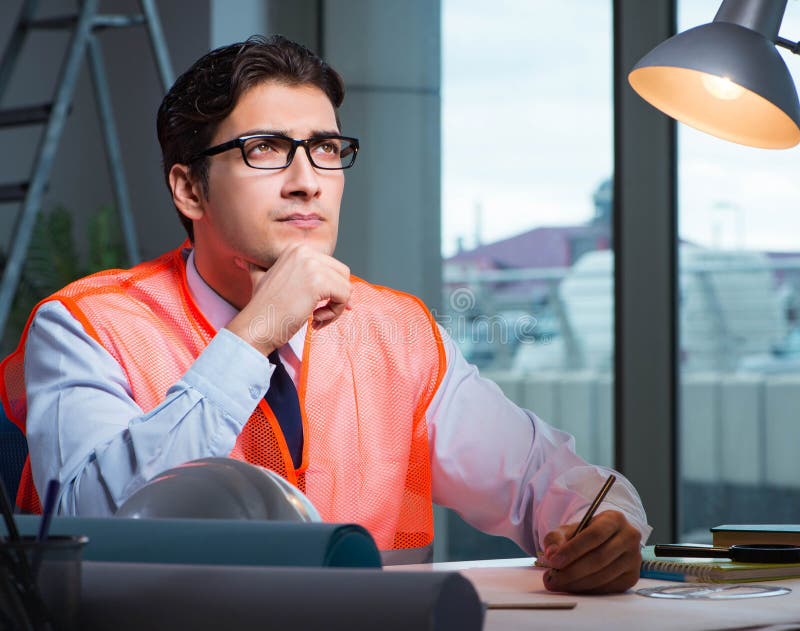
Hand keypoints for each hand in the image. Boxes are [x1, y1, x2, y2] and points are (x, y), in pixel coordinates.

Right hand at [225, 243, 351, 355]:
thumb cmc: (263, 309)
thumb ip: (271, 268)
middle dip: (337, 297)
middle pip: (342, 273)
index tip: (324, 306)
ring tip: (317, 318)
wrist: (256, 326)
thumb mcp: (261, 277)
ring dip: (336, 307)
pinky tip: (316, 319)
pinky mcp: (318, 282)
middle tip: (321, 314)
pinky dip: (335, 312)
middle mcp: (304, 252)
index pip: (330, 266)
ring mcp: (312, 265)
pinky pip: (345, 296)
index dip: (332, 288)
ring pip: (346, 285)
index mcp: (296, 249)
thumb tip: (244, 260)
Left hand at [539, 510, 641, 593]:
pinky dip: (587, 589)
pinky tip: (573, 587)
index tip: (554, 561)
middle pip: (599, 558)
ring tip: (558, 583)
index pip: (594, 536)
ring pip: (603, 575)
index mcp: (614, 519)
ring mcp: (634, 559)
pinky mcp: (632, 577)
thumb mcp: (568, 530)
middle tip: (552, 577)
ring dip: (577, 583)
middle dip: (572, 571)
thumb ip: (555, 538)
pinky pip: (608, 587)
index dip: (573, 550)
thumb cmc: (585, 534)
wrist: (604, 542)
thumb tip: (551, 553)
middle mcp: (629, 537)